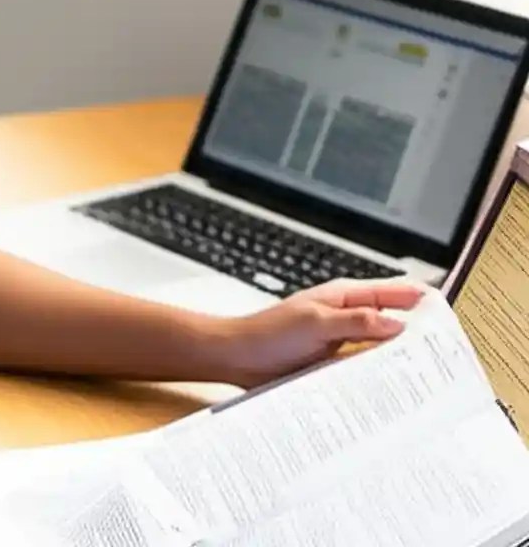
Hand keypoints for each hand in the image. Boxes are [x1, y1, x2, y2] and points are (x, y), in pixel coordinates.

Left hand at [217, 278, 424, 387]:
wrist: (236, 357)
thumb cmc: (267, 333)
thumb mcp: (316, 322)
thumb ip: (357, 321)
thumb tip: (398, 323)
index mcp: (345, 297)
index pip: (394, 292)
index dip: (422, 301)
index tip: (446, 315)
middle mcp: (346, 318)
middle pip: (393, 322)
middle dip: (416, 335)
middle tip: (442, 354)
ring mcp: (341, 342)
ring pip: (380, 348)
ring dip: (396, 359)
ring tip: (423, 375)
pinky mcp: (332, 364)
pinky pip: (363, 369)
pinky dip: (377, 376)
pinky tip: (390, 390)